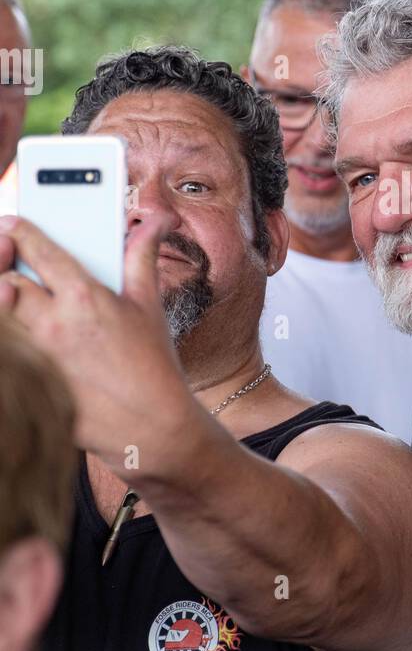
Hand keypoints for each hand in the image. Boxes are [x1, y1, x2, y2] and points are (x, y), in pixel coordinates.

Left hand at [0, 213, 199, 473]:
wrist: (151, 429)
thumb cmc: (153, 366)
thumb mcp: (148, 305)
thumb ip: (141, 257)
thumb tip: (156, 222)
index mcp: (85, 297)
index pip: (36, 249)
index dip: (17, 230)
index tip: (9, 223)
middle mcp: (54, 324)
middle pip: (3, 280)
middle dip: (0, 265)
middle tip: (4, 259)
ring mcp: (38, 357)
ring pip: (0, 315)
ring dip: (3, 302)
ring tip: (11, 295)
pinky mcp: (31, 383)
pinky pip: (5, 354)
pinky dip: (8, 338)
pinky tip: (18, 334)